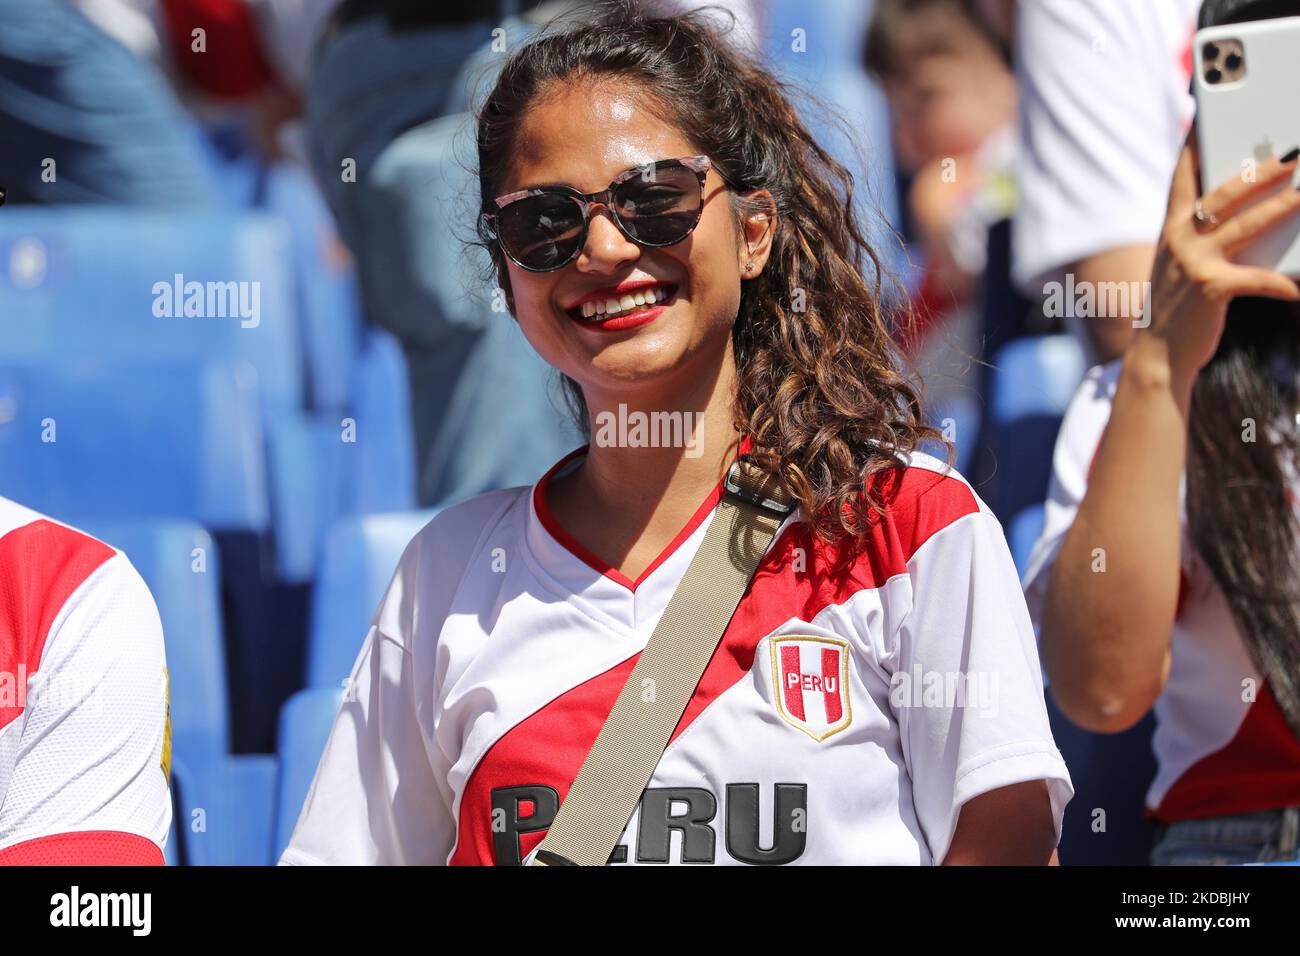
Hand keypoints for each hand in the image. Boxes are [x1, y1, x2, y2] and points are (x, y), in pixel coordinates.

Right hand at [1140, 132, 1299, 396]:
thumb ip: (1207, 235)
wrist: (1156, 353)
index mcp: (1171, 228)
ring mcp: (1193, 262)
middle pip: (1222, 193)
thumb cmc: (1178, 306)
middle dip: (1258, 171)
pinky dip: (1284, 284)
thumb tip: (1256, 209)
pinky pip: (1258, 279)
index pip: (1182, 178)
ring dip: (1280, 206)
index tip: (1205, 117)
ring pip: (1245, 224)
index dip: (1194, 145)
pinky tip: (1299, 287)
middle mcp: (1179, 239)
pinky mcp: (1210, 288)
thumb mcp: (1183, 264)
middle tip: (1290, 154)